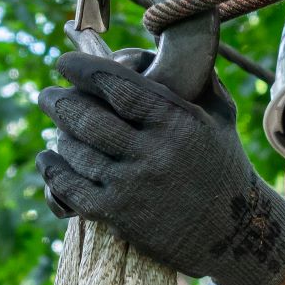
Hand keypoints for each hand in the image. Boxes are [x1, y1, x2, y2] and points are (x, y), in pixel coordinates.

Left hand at [36, 51, 284, 284]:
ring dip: (60, 136)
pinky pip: (72, 188)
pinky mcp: (121, 216)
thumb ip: (193, 78)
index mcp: (178, 121)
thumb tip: (152, 51)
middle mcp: (154, 152)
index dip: (83, 71)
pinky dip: (54, 171)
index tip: (63, 64)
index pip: (117, 86)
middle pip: (88, 119)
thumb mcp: (221, 116)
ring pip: (77, 152)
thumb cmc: (224, 166)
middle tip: (47, 96)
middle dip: (59, 103)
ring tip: (56, 127)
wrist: (237, 233)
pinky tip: (48, 160)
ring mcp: (134, 186)